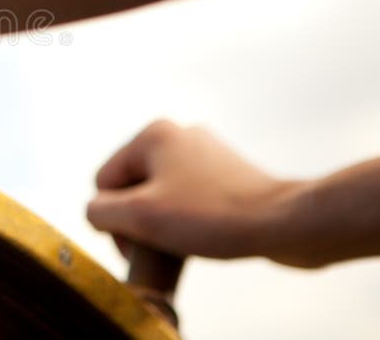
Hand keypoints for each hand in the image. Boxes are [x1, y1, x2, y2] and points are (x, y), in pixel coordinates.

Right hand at [86, 120, 298, 261]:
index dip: (113, 219)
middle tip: (159, 246)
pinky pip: (187, 198)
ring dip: (162, 222)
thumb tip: (95, 212)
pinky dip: (186, 220)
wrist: (285, 224)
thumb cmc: (212, 218)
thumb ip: (100, 212)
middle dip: (139, 220)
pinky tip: (202, 236)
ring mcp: (204, 152)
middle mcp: (177, 134)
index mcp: (152, 134)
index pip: (104, 182)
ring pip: (159, 194)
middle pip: (132, 187)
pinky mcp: (226, 173)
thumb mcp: (141, 217)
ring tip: (183, 242)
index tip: (138, 245)